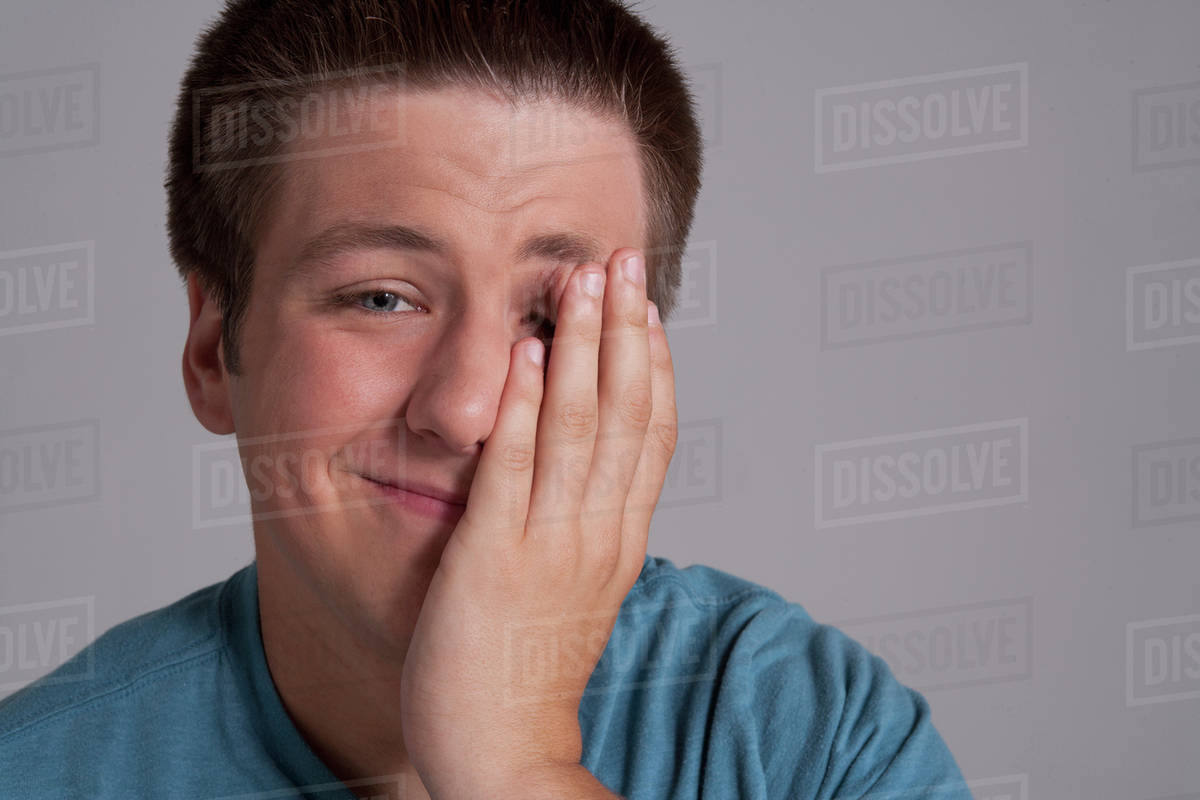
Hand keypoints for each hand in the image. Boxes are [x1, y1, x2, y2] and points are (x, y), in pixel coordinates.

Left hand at [399, 247, 677, 799]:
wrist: (502, 755)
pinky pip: (517, 468)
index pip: (655, 436)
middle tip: (624, 260)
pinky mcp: (495, 558)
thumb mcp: (577, 595)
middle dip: (626, 331)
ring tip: (582, 280)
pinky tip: (529, 353)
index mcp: (621, 541)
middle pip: (629, 414)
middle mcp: (599, 534)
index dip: (655, 364)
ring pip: (582, 428)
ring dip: (585, 346)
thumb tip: (588, 475)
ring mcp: (552, 545)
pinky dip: (528, 406)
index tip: (650, 307)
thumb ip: (587, 532)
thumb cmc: (529, 675)